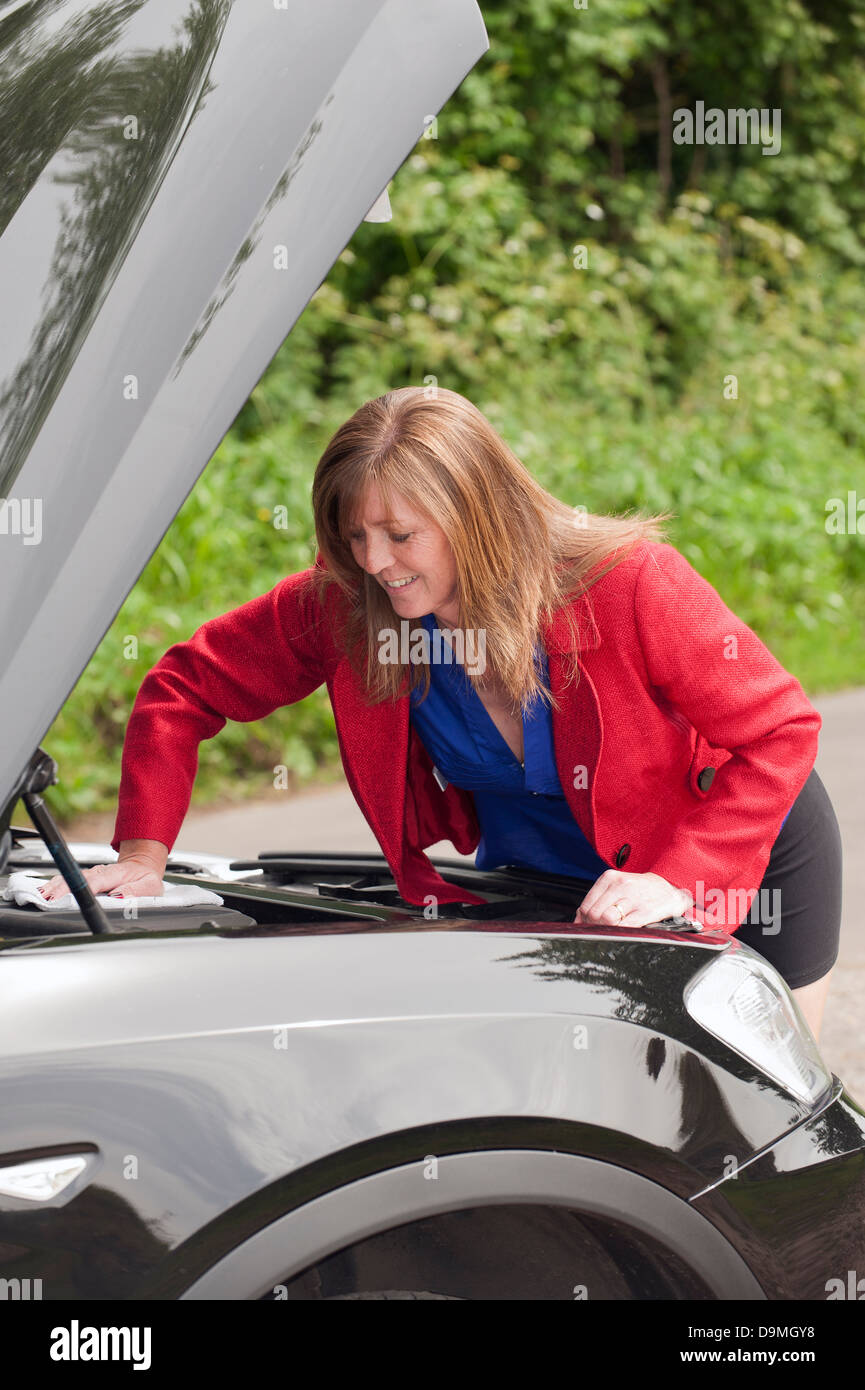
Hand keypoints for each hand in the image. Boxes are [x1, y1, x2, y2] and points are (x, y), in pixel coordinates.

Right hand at [39, 852, 165, 902]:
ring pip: (70, 878)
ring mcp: (90, 874)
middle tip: (49, 900)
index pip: (97, 881)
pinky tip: (44, 892)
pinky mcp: (84, 878)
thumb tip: (119, 896)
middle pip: (77, 879)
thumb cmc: (145, 879)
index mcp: (116, 874)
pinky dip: (54, 886)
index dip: (83, 888)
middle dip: (62, 889)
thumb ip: (135, 892)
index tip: (71, 896)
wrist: (142, 867)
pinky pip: (67, 880)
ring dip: (55, 887)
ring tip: (42, 897)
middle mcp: (100, 872)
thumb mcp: (149, 887)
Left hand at [574, 870, 691, 927]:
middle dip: (594, 927)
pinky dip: (620, 933)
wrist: (668, 888)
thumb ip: (597, 901)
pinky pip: (625, 927)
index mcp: (609, 878)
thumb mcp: (617, 887)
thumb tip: (578, 920)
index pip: (586, 905)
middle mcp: (620, 885)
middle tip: (599, 932)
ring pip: (607, 920)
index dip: (584, 921)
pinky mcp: (645, 911)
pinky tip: (623, 933)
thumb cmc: (639, 890)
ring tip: (611, 932)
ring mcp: (633, 897)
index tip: (587, 927)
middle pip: (594, 914)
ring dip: (606, 930)